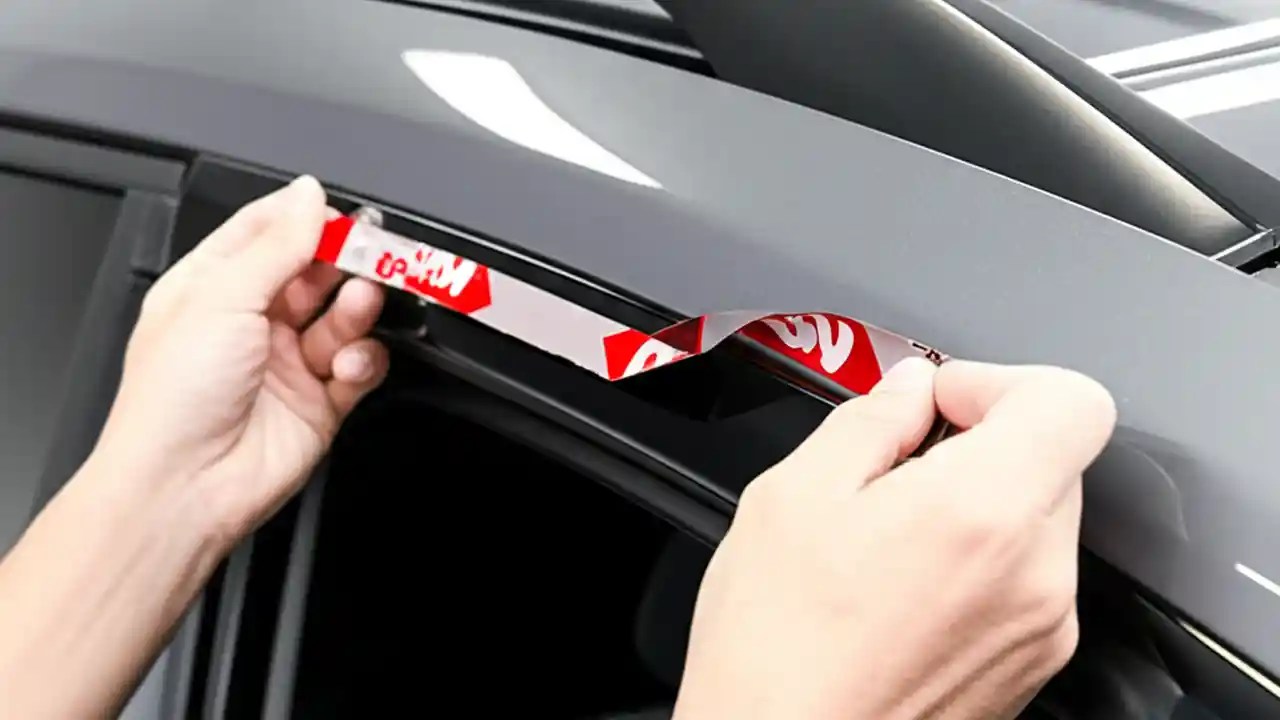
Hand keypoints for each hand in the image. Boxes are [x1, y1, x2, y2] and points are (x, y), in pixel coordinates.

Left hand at [93, 176, 388, 544]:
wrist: (186, 487)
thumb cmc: (175, 399)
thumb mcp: (221, 296)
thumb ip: (276, 243)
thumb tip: (308, 195)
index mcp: (211, 287)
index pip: (266, 232)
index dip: (306, 218)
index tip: (341, 214)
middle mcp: (250, 322)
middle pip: (315, 272)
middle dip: (345, 262)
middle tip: (372, 254)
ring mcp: (287, 363)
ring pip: (343, 318)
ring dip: (356, 310)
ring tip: (357, 307)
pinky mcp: (320, 402)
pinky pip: (360, 367)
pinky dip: (363, 361)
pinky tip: (347, 365)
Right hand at [672, 358, 1115, 719]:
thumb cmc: (776, 649)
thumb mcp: (792, 496)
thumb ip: (868, 420)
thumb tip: (909, 388)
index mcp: (982, 510)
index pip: (1069, 400)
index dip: (1000, 382)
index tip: (941, 404)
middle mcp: (1035, 572)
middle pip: (1051, 458)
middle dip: (978, 443)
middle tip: (896, 468)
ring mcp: (1042, 628)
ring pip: (1036, 520)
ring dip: (976, 505)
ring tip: (889, 538)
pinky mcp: (1030, 667)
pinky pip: (1027, 580)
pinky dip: (979, 562)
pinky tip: (903, 587)